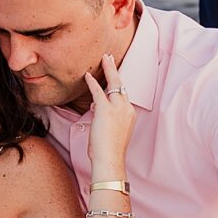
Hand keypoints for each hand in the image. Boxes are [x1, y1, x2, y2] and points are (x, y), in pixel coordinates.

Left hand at [84, 52, 135, 171]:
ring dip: (108, 70)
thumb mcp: (111, 131)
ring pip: (113, 84)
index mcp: (130, 114)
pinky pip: (98, 92)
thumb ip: (105, 116)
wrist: (110, 159)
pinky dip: (92, 83)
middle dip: (114, 70)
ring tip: (104, 59)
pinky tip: (87, 75)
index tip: (113, 76)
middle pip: (120, 85)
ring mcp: (117, 108)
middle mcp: (127, 108)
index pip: (122, 95)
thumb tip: (95, 107)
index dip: (115, 87)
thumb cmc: (109, 151)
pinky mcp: (105, 110)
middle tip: (109, 57)